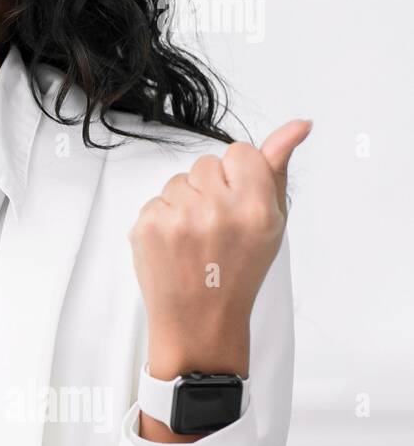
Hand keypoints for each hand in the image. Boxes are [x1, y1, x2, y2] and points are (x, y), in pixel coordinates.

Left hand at [129, 120, 310, 394]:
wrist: (199, 320)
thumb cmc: (239, 272)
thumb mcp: (272, 224)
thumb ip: (277, 169)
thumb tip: (298, 125)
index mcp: (255, 207)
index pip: (240, 152)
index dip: (238, 177)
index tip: (238, 205)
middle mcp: (217, 209)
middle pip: (206, 164)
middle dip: (211, 189)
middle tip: (217, 228)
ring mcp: (178, 217)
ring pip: (178, 180)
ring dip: (185, 202)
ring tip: (196, 239)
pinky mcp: (148, 225)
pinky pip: (156, 199)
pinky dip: (163, 219)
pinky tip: (175, 246)